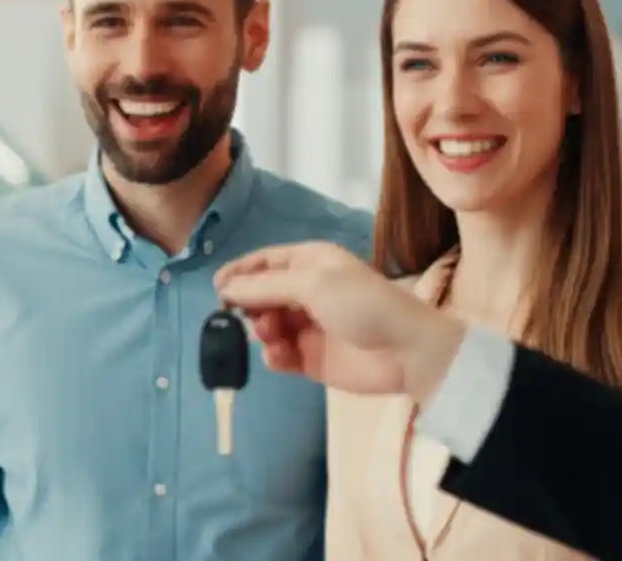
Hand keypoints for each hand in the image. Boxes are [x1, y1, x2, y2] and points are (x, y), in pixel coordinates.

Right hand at [214, 241, 466, 400]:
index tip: (217, 288)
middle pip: (261, 295)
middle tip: (245, 316)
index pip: (265, 262)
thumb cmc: (362, 304)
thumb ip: (265, 286)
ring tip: (272, 335)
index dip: (240, 272)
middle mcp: (307, 291)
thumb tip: (226, 288)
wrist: (405, 350)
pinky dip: (273, 355)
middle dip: (249, 305)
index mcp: (310, 262)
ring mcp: (308, 326)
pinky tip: (279, 356)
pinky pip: (279, 355)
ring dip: (261, 330)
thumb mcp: (312, 283)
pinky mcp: (311, 358)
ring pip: (266, 326)